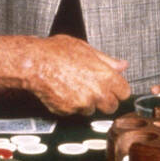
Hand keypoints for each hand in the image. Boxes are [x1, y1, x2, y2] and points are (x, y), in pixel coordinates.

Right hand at [0, 34, 130, 115]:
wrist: (35, 63)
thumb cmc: (58, 52)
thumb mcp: (86, 49)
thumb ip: (107, 60)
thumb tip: (122, 65)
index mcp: (105, 76)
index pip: (124, 92)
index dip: (118, 89)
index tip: (113, 88)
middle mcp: (96, 92)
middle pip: (111, 106)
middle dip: (105, 100)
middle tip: (94, 90)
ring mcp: (82, 104)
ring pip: (91, 110)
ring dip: (86, 103)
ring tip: (74, 87)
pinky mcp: (68, 111)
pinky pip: (74, 112)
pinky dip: (70, 105)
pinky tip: (63, 91)